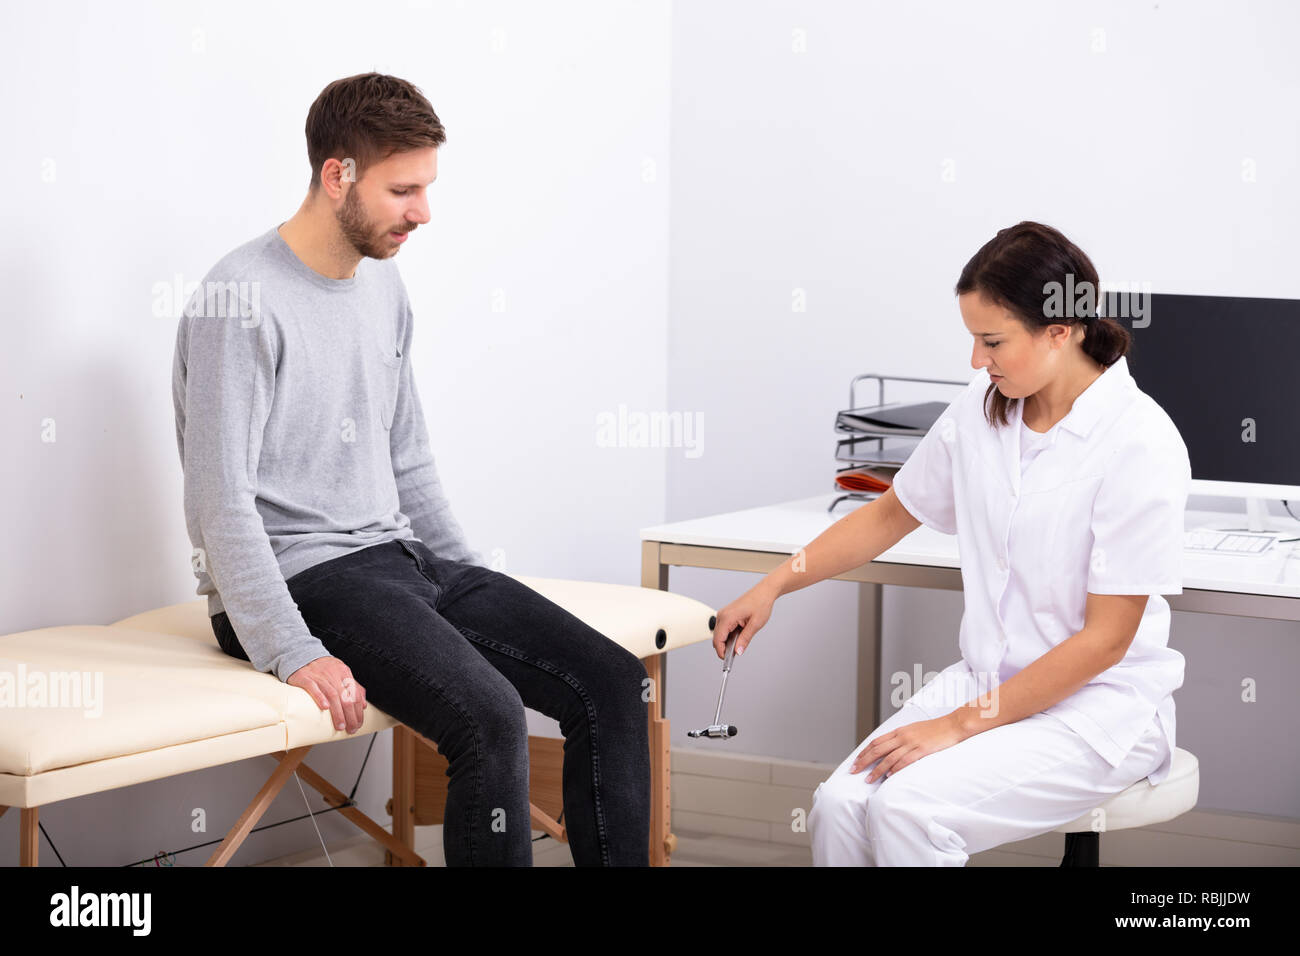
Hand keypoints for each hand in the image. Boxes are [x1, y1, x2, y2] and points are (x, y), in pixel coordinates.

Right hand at [288, 656, 367, 734]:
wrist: (302, 655)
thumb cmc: (323, 668)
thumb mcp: (341, 673)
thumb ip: (353, 687)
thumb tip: (363, 705)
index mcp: (344, 672)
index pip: (355, 695)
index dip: (358, 711)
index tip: (358, 724)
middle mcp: (334, 674)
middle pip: (346, 697)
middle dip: (350, 715)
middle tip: (351, 728)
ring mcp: (320, 676)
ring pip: (332, 695)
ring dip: (338, 712)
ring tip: (341, 725)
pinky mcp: (305, 678)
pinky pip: (314, 688)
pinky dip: (320, 697)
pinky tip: (325, 708)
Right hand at [711, 584, 775, 659]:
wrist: (764, 592)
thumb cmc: (760, 603)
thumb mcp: (755, 624)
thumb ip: (745, 639)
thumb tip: (738, 651)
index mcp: (727, 617)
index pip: (718, 640)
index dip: (721, 652)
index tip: (727, 660)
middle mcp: (722, 615)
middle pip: (717, 638)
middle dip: (724, 648)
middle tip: (737, 653)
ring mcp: (723, 614)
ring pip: (719, 634)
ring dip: (727, 641)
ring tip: (741, 642)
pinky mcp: (726, 614)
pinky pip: (723, 629)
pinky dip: (729, 635)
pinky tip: (739, 636)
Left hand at [850, 713, 966, 781]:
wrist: (953, 725)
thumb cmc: (935, 729)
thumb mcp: (914, 730)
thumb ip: (902, 738)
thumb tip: (891, 748)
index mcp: (899, 731)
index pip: (876, 741)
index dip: (864, 752)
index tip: (856, 761)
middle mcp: (902, 736)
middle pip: (877, 750)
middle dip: (864, 761)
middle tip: (854, 771)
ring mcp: (912, 743)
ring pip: (888, 758)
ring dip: (876, 769)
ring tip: (868, 779)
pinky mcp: (922, 750)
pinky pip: (905, 760)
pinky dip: (895, 769)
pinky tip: (888, 776)